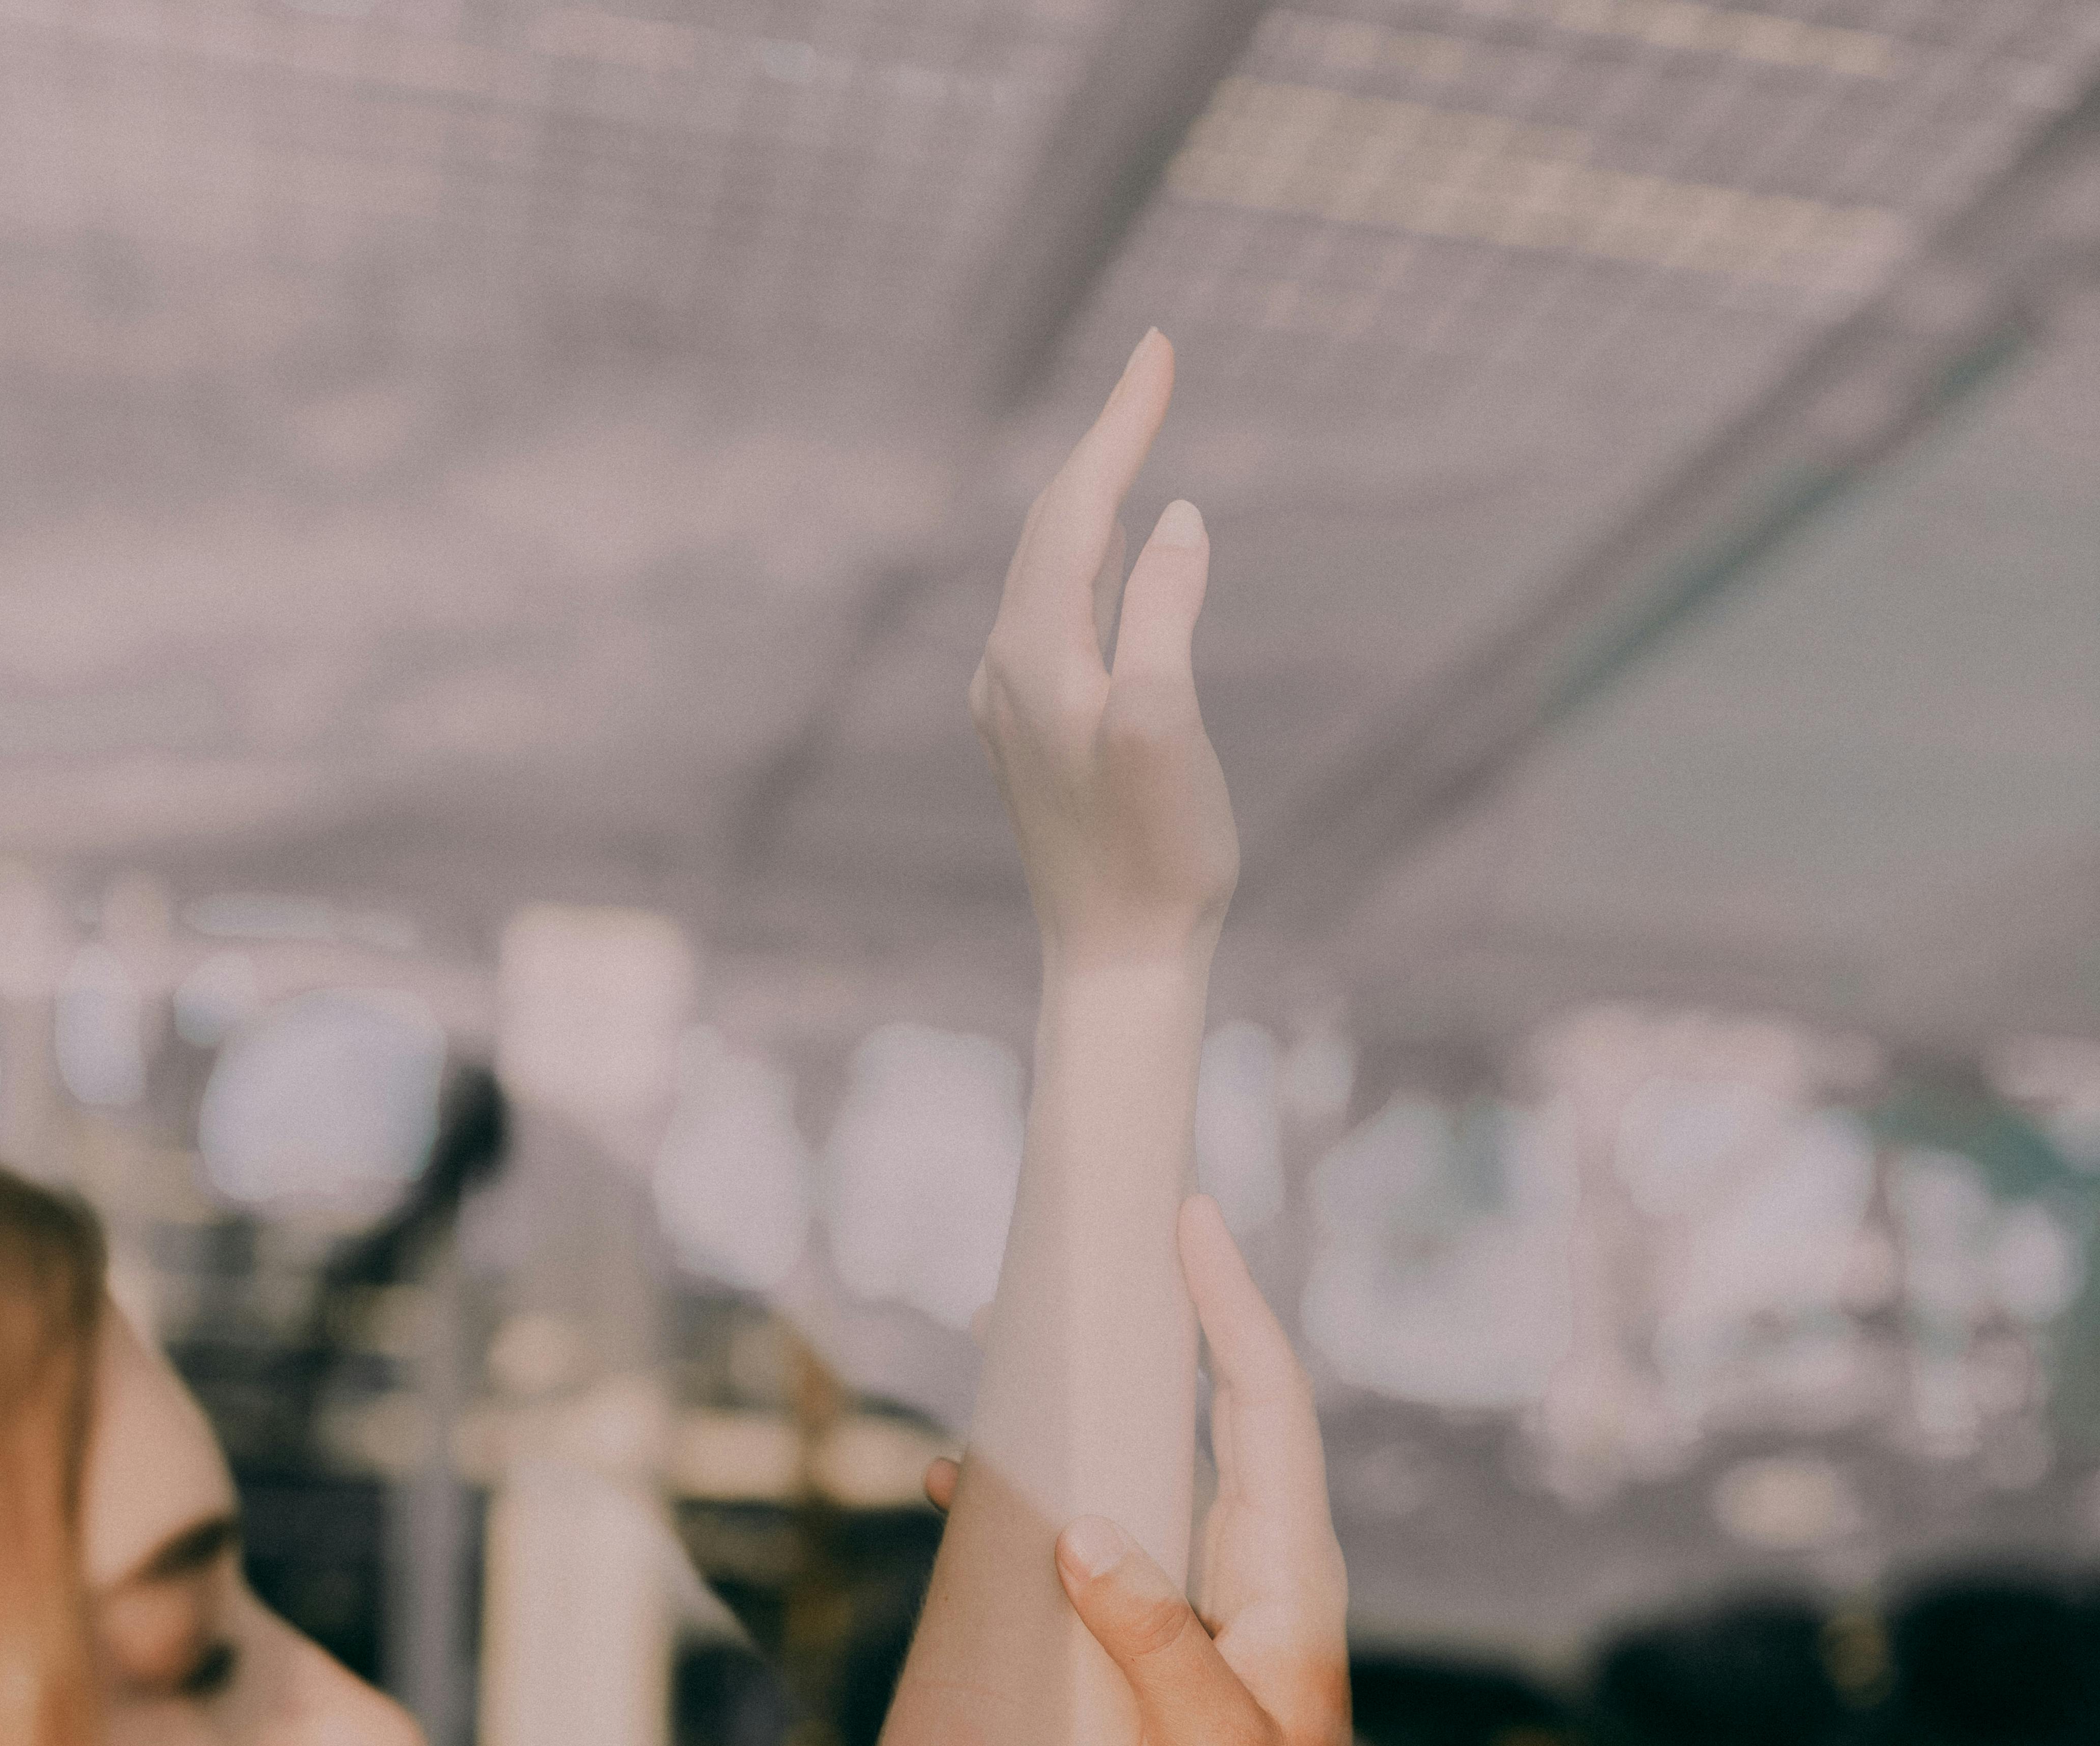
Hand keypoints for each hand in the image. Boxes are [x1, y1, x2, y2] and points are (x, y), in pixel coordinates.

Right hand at [926, 1197, 1351, 1745]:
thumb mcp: (1206, 1744)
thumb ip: (1152, 1640)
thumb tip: (1078, 1532)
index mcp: (1289, 1570)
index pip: (1264, 1403)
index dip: (1230, 1307)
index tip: (1190, 1222)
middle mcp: (1261, 1564)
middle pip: (1213, 1409)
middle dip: (1157, 1325)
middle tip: (1096, 1253)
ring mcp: (1220, 1596)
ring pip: (1156, 1468)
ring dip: (1094, 1410)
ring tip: (1017, 1352)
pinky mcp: (1176, 1633)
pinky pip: (1117, 1536)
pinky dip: (1053, 1500)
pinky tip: (977, 1492)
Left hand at [969, 330, 1237, 971]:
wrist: (1115, 962)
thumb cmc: (1154, 853)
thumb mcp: (1167, 720)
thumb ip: (1165, 608)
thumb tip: (1175, 518)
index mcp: (1033, 653)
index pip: (1077, 506)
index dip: (1120, 425)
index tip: (1157, 347)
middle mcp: (1006, 669)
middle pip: (1054, 527)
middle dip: (1105, 446)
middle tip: (1153, 368)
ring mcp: (1015, 706)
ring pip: (1053, 572)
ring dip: (1096, 502)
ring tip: (1132, 438)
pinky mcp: (1036, 739)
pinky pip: (1058, 618)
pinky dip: (1092, 564)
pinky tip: (1116, 553)